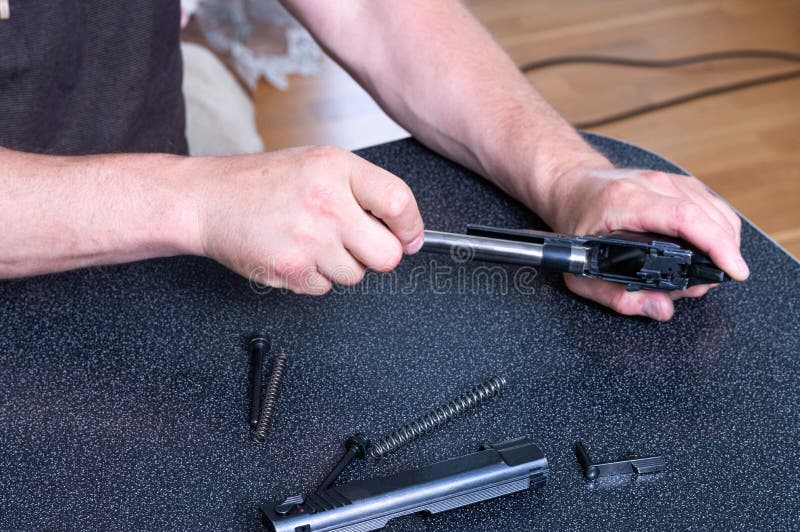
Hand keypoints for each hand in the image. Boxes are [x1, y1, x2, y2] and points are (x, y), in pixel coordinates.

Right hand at [194, 145, 423, 293]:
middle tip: (357, 243)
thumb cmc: (263, 183)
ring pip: (355, 275)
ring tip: (311, 240)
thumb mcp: (318, 165)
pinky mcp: (291, 268)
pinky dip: (314, 277)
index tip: (409, 236)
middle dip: (378, 255)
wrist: (208, 200)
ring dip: (340, 265)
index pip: (399, 202)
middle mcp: (326, 202)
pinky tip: (294, 252)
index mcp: (337, 168)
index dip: (410, 226)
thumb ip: (363, 189)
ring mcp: (309, 238)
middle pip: (387, 254)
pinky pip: (325, 288)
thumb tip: (405, 229)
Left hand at [547, 163, 748, 319]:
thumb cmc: (574, 223)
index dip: (716, 245)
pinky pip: (711, 205)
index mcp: (626, 202)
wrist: (572, 185)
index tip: (733, 270)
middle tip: (700, 284)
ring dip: (722, 244)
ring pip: (716, 211)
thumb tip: (661, 308)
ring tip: (703, 271)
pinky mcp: (677, 182)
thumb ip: (618, 298)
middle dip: (719, 256)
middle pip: (708, 217)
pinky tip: (709, 249)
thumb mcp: (581, 272)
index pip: (685, 218)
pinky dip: (718, 230)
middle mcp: (651, 184)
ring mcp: (667, 179)